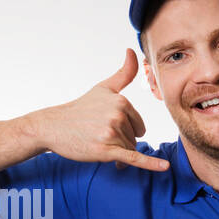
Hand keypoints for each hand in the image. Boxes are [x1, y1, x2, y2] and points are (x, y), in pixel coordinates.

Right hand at [26, 49, 167, 171]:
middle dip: (121, 141)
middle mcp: (118, 116)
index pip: (138, 125)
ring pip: (129, 150)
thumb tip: (132, 50)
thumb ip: (124, 73)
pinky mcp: (106, 151)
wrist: (53, 126)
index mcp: (122, 102)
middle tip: (98, 135)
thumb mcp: (104, 88)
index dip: (125, 130)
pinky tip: (164, 167)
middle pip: (135, 138)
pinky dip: (150, 164)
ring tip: (96, 144)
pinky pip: (133, 158)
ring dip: (116, 152)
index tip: (106, 126)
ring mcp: (112, 134)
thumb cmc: (80, 108)